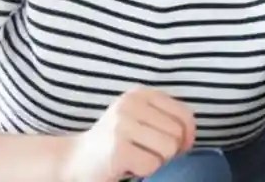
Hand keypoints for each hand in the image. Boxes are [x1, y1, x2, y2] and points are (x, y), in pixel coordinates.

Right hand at [57, 86, 196, 181]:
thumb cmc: (116, 142)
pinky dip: (143, 171)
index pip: (184, 114)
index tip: (179, 147)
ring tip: (137, 157)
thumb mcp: (140, 119)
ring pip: (168, 149)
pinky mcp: (116, 150)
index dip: (188, 135)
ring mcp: (122, 126)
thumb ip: (167, 119)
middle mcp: (130, 104)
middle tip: (149, 154)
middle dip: (170, 151)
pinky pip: (152, 164)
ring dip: (157, 161)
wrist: (73, 160)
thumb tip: (191, 138)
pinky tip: (127, 166)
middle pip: (178, 133)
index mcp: (140, 93)